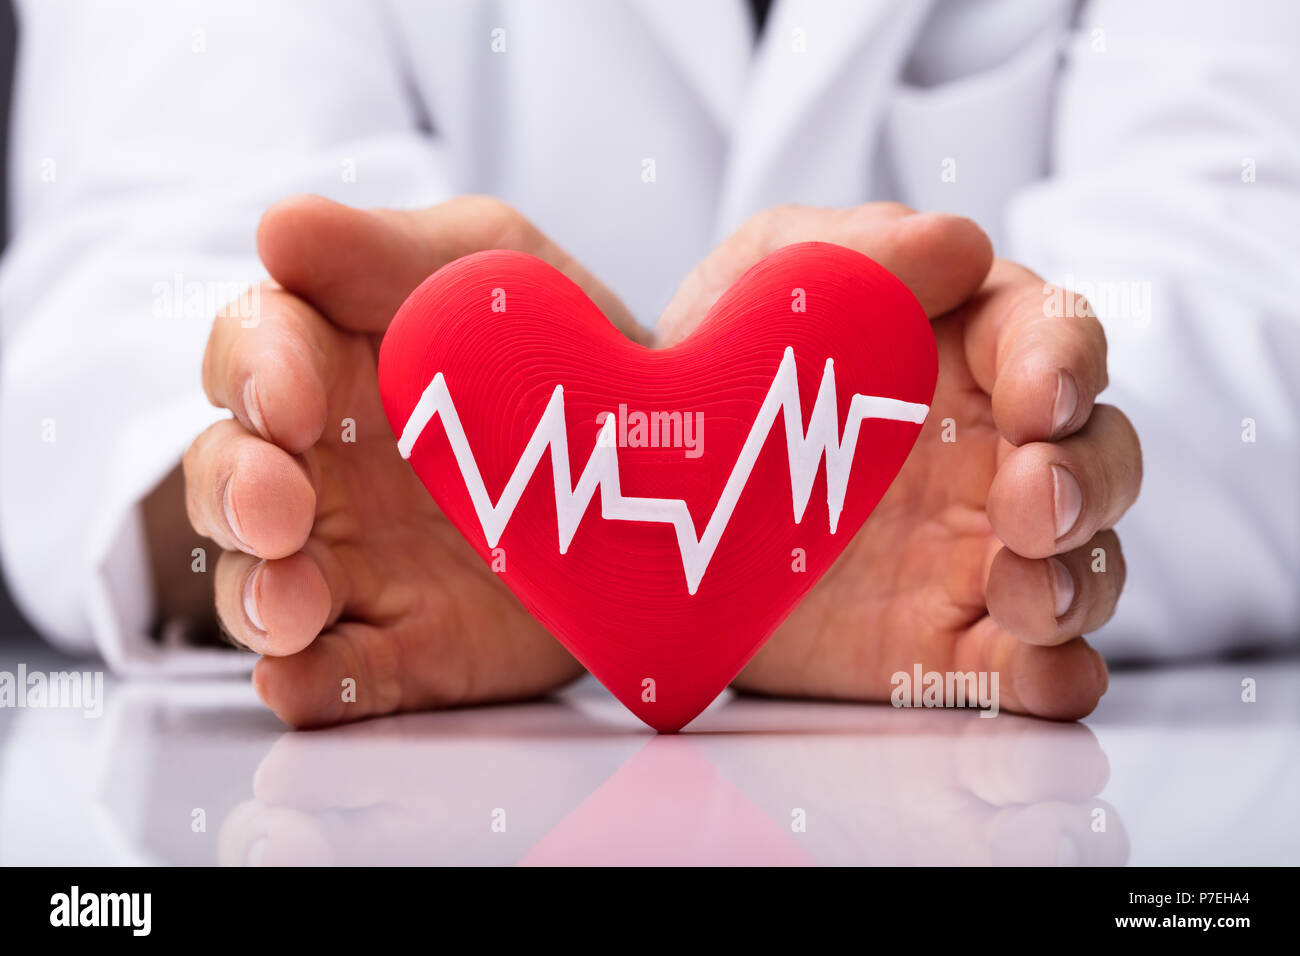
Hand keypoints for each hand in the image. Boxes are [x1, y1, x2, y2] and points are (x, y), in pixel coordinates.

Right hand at [183, 195, 641, 725]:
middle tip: (278, 507)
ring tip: (291, 606)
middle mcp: (321, 468)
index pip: (250, 358)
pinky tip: (303, 679)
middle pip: (229, 479)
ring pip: (263, 584)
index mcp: (329, 365)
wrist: (662, 464)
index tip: (290, 398)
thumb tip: (279, 229)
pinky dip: (311, 682)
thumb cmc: (559, 347)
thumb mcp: (487, 270)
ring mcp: (357, 562)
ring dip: (260, 598)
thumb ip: (384, 253)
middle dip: (238, 493)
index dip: (254, 374)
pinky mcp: (403, 643)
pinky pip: (339, 672)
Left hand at [659, 203, 1140, 718]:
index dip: (1066, 365)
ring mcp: (974, 552)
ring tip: (1022, 590)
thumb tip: (959, 243)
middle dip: (1087, 480)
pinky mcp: (942, 643)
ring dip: (1080, 580)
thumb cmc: (716, 359)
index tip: (1036, 399)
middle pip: (1097, 459)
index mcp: (966, 352)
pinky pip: (1031, 668)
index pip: (1055, 342)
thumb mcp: (770, 276)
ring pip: (1086, 565)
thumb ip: (863, 252)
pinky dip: (1056, 677)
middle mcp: (992, 452)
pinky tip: (1042, 675)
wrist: (643, 490)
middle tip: (1030, 503)